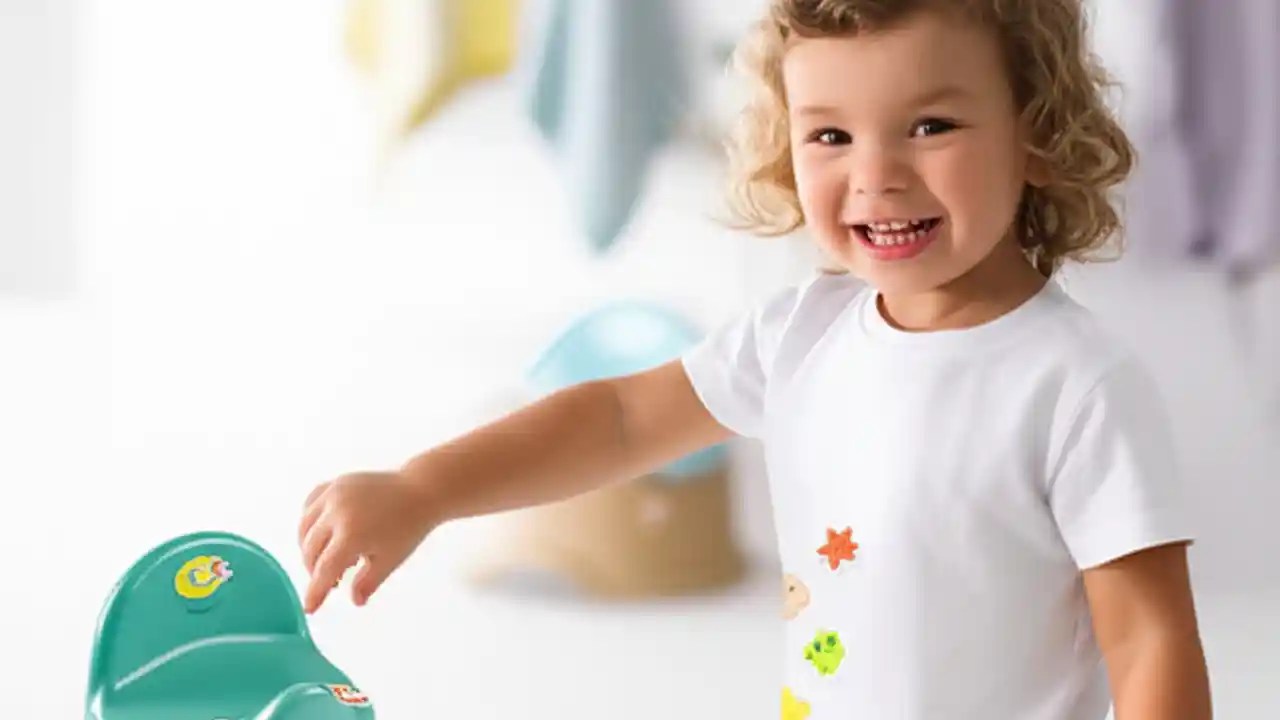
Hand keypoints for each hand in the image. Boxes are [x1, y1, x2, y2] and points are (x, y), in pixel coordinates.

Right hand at [298, 470, 439, 612]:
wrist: (421, 490)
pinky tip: (321, 533)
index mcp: (352, 534)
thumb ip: (368, 583)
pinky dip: (310, 522)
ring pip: (305, 527)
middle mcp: (337, 512)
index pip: (324, 570)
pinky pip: (310, 505)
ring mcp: (334, 494)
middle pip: (311, 550)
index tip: (310, 608)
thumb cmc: (408, 527)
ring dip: (309, 548)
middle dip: (316, 571)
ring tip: (329, 559)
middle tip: (335, 582)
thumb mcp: (390, 560)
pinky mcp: (336, 482)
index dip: (315, 591)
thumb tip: (354, 601)